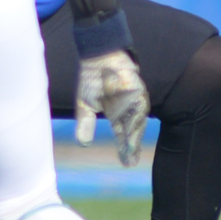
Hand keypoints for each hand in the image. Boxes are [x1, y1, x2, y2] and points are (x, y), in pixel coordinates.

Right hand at [75, 49, 149, 165]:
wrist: (99, 56)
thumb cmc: (93, 78)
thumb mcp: (85, 104)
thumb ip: (85, 123)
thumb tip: (83, 144)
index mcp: (117, 113)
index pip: (123, 134)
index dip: (125, 148)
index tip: (127, 164)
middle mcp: (129, 109)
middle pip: (132, 131)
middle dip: (131, 146)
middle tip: (131, 163)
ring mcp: (134, 100)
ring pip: (136, 122)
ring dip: (133, 136)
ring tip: (130, 150)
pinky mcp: (137, 90)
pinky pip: (137, 108)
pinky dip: (135, 120)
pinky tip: (131, 132)